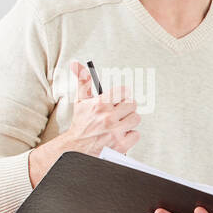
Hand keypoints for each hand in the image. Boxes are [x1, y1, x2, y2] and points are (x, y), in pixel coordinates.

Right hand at [29, 62, 139, 185]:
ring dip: (129, 121)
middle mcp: (108, 117)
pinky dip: (130, 135)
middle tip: (118, 112)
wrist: (76, 149)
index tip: (119, 98)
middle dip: (126, 108)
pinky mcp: (121, 145)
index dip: (122, 94)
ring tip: (119, 124)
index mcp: (100, 105)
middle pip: (132, 104)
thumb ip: (82, 81)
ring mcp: (116, 132)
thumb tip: (76, 64)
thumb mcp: (80, 101)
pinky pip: (136, 134)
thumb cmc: (81, 124)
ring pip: (136, 119)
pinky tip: (120, 135)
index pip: (124, 91)